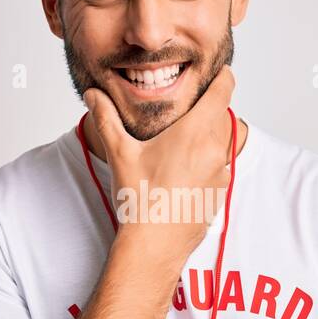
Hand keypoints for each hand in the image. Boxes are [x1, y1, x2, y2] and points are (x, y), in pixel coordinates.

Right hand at [83, 66, 237, 265]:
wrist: (154, 246)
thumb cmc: (139, 200)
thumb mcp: (120, 154)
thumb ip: (106, 118)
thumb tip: (93, 94)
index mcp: (194, 132)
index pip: (224, 89)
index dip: (221, 77)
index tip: (216, 72)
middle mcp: (215, 150)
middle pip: (223, 115)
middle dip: (208, 109)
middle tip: (185, 111)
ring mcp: (221, 173)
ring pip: (222, 142)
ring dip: (207, 138)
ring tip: (179, 146)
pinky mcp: (220, 192)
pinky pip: (220, 167)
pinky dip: (207, 163)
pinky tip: (182, 173)